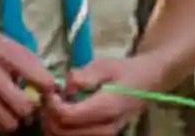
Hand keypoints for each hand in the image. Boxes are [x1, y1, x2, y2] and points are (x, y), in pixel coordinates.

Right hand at [0, 21, 57, 133]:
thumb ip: (17, 55)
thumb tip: (41, 79)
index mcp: (0, 50)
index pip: (36, 75)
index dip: (48, 88)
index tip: (48, 92)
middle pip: (24, 106)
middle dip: (29, 111)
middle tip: (27, 108)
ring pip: (6, 121)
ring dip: (11, 120)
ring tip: (8, 113)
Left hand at [42, 57, 161, 135]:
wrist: (147, 82)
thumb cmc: (124, 71)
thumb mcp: (105, 65)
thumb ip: (85, 74)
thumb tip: (66, 86)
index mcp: (106, 108)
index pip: (68, 116)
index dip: (52, 105)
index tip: (50, 90)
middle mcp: (105, 128)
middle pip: (63, 132)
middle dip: (49, 115)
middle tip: (48, 98)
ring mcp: (104, 135)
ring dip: (54, 124)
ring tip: (54, 106)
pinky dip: (62, 129)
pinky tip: (62, 114)